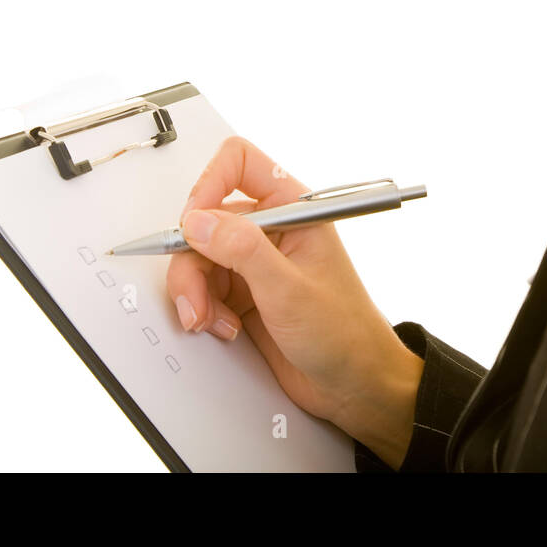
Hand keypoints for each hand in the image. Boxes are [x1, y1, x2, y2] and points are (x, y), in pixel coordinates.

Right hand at [166, 136, 423, 466]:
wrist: (354, 383)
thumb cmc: (344, 332)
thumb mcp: (290, 289)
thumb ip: (242, 250)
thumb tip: (198, 221)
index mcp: (294, 209)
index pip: (240, 163)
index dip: (209, 184)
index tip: (192, 222)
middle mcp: (272, 229)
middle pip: (206, 218)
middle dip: (192, 258)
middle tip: (194, 297)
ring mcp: (256, 261)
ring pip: (199, 256)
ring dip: (194, 290)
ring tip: (208, 320)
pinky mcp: (245, 292)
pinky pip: (204, 286)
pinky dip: (203, 307)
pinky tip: (222, 327)